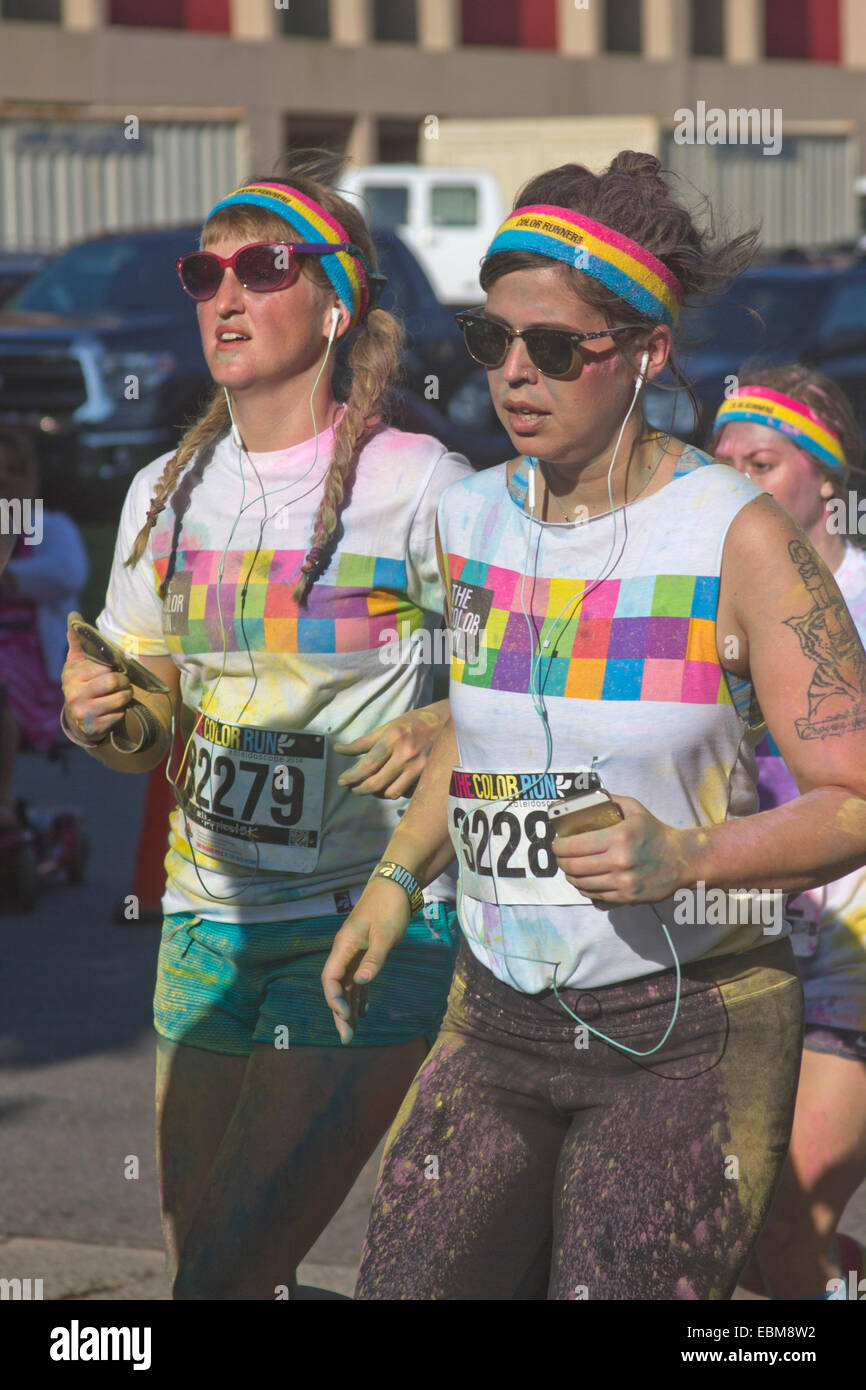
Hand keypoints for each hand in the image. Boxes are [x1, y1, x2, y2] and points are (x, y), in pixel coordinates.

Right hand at [61, 612, 132, 743]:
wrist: (77, 718)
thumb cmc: (81, 683)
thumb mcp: (76, 662)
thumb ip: (77, 640)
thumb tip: (73, 615)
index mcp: (71, 675)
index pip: (104, 666)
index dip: (114, 667)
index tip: (115, 668)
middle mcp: (74, 694)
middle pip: (113, 681)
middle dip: (124, 681)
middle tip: (123, 681)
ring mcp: (83, 712)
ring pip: (120, 698)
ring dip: (127, 695)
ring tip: (123, 693)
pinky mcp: (94, 727)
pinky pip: (119, 715)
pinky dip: (122, 711)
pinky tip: (115, 709)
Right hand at [321, 879, 412, 1043]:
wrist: (395, 886)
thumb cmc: (389, 908)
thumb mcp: (385, 935)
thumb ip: (374, 959)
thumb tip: (361, 982)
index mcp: (344, 946)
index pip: (331, 978)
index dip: (334, 999)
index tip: (345, 1015)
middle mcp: (345, 951)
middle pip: (336, 987)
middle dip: (340, 1012)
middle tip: (346, 1038)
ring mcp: (354, 953)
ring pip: (347, 986)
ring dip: (349, 1008)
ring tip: (351, 1033)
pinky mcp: (365, 953)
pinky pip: (358, 979)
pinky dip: (360, 996)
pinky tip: (363, 1012)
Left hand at [334, 703, 447, 799]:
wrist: (446, 723)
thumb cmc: (413, 723)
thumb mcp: (388, 726)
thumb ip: (364, 742)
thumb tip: (340, 750)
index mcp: (394, 738)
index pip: (368, 764)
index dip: (352, 776)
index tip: (342, 780)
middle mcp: (406, 754)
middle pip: (377, 782)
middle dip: (360, 789)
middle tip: (352, 788)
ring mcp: (419, 767)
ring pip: (391, 792)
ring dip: (376, 794)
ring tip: (369, 788)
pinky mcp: (427, 776)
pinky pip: (406, 793)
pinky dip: (394, 792)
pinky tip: (388, 786)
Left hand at [551, 795, 688, 903]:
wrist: (682, 860)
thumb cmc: (656, 833)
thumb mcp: (635, 809)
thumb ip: (611, 801)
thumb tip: (587, 797)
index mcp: (619, 837)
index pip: (575, 845)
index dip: (558, 846)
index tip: (556, 843)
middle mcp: (619, 861)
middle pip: (574, 866)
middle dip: (560, 861)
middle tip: (559, 856)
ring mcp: (623, 881)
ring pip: (582, 883)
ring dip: (570, 876)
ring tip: (568, 868)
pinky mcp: (627, 897)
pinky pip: (595, 895)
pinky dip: (583, 888)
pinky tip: (582, 881)